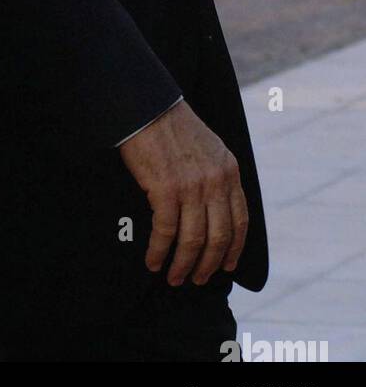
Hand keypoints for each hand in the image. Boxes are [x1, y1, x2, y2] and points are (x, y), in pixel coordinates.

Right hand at [118, 100, 248, 285]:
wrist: (147, 106)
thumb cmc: (171, 125)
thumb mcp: (209, 147)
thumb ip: (216, 175)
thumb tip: (213, 208)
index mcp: (229, 171)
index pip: (240, 220)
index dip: (234, 248)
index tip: (227, 266)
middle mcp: (215, 182)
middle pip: (219, 237)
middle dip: (208, 264)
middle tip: (196, 279)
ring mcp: (192, 187)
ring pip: (193, 240)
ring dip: (183, 264)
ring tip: (174, 277)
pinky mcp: (166, 189)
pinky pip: (166, 231)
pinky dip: (159, 251)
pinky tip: (153, 260)